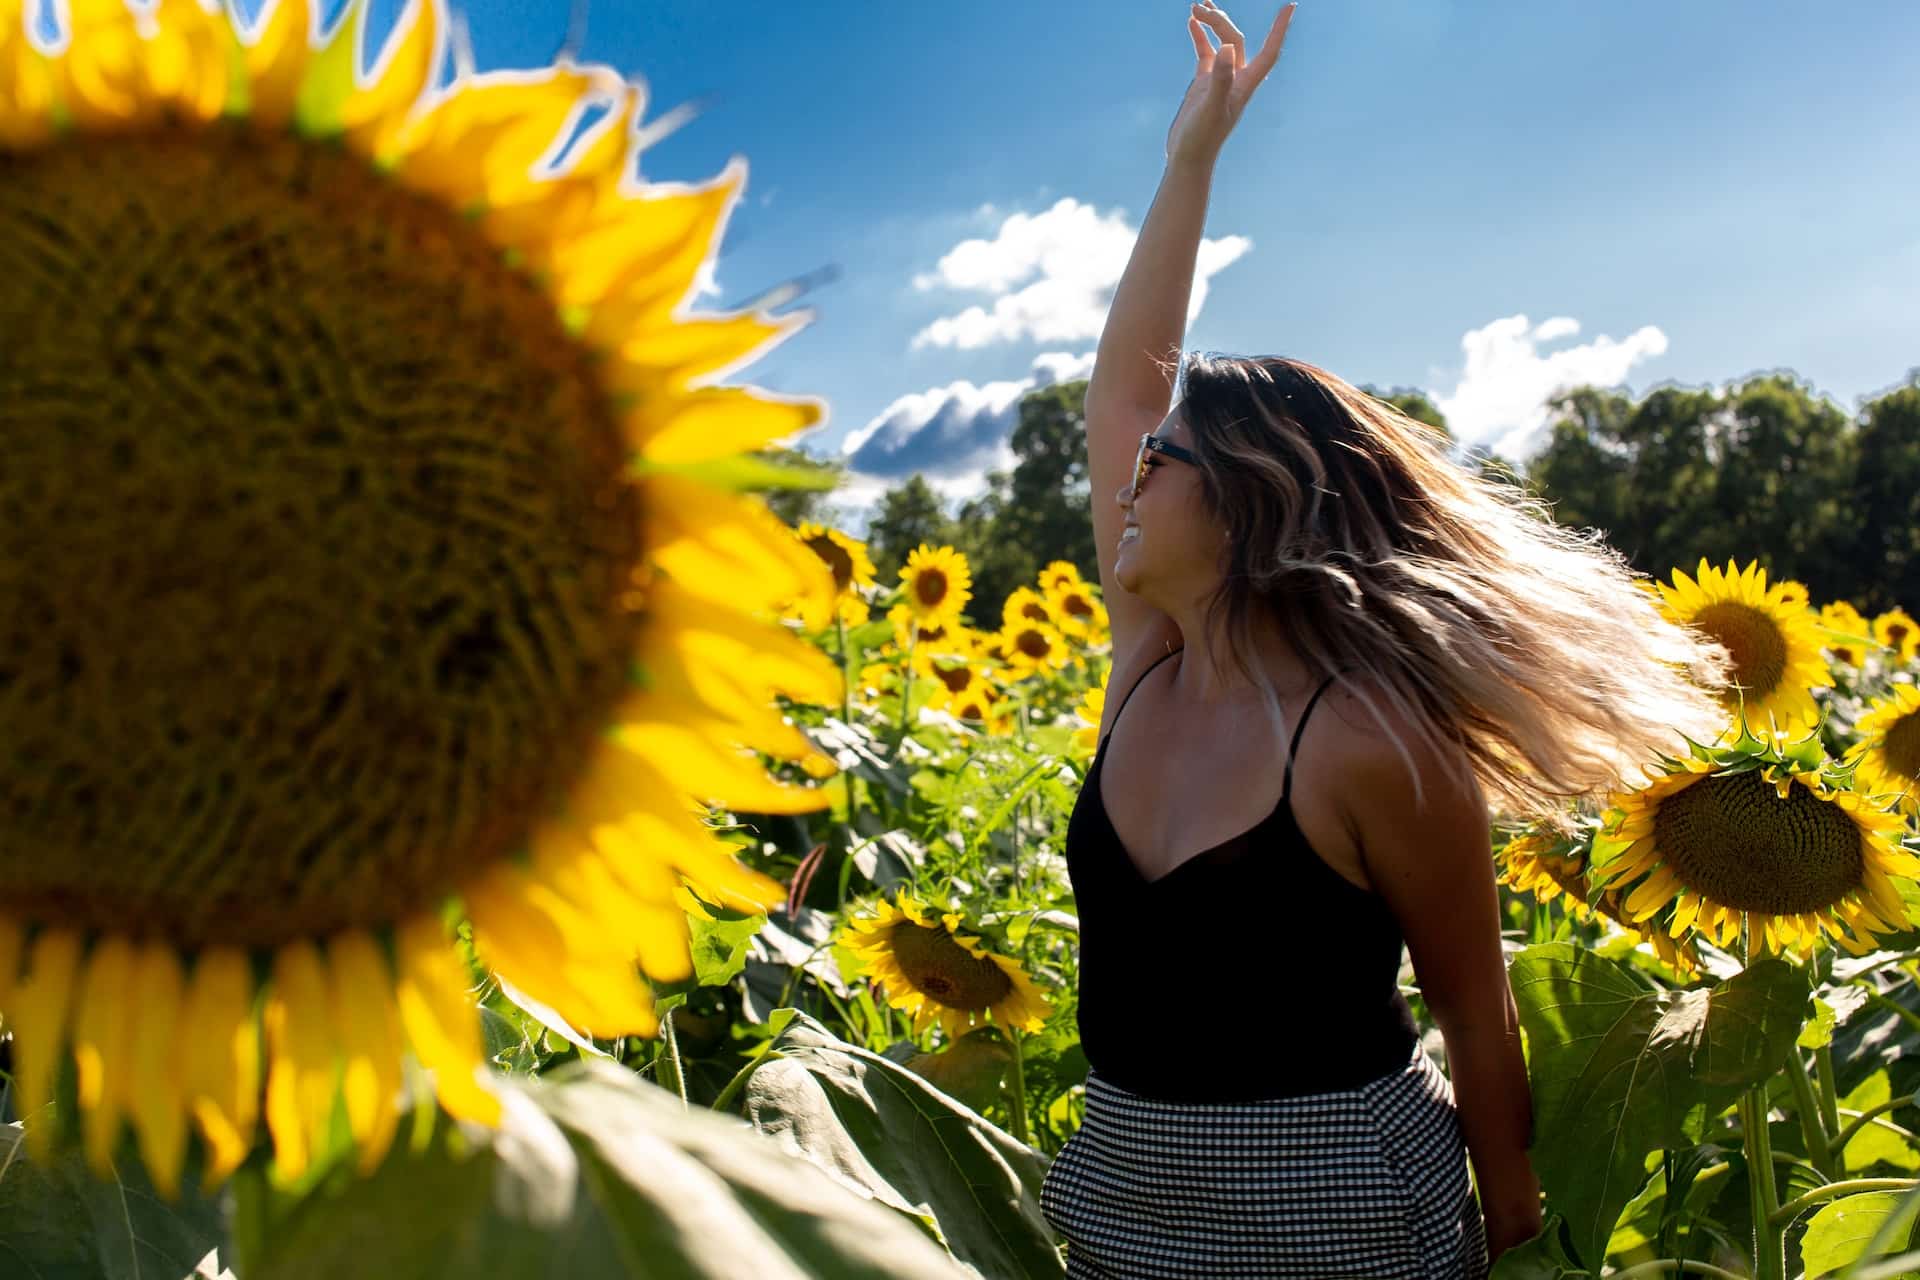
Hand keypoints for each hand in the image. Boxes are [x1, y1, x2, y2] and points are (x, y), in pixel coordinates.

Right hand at [1165, 2, 1293, 166]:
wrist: (1188, 159)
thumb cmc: (1202, 139)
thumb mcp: (1211, 108)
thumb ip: (1221, 79)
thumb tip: (1229, 49)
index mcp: (1245, 84)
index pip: (1269, 51)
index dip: (1280, 29)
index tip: (1290, 5)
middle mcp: (1237, 79)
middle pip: (1236, 39)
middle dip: (1220, 20)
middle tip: (1200, 6)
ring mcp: (1221, 80)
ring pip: (1223, 43)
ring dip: (1212, 24)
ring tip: (1197, 6)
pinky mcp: (1205, 84)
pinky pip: (1206, 53)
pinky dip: (1200, 37)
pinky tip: (1191, 23)